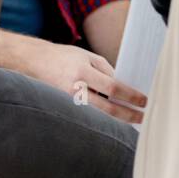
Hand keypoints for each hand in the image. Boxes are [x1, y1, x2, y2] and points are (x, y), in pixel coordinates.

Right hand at [23, 39, 148, 123]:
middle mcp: (74, 90)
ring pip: (98, 116)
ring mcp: (68, 102)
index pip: (112, 87)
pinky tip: (113, 119)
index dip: (130, 96)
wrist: (35, 62)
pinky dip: (102, 118)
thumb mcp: (88, 56)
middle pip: (107, 108)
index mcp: (82, 73)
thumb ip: (106, 70)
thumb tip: (123, 87)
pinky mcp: (64, 109)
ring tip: (132, 121)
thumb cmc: (64, 57)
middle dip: (127, 115)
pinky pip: (88, 115)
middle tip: (142, 118)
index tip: (144, 101)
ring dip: (116, 119)